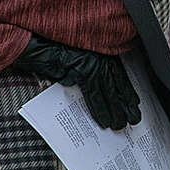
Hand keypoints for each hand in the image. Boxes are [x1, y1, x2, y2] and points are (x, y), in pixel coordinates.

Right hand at [10, 36, 142, 129]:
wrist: (35, 44)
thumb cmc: (50, 51)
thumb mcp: (73, 62)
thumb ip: (85, 73)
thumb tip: (91, 88)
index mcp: (100, 53)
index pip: (119, 75)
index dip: (127, 91)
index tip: (134, 103)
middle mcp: (100, 56)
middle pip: (117, 85)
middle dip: (125, 105)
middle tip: (133, 120)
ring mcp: (94, 62)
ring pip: (108, 92)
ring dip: (114, 111)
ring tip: (119, 125)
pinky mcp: (84, 70)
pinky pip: (94, 95)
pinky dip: (99, 109)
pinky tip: (104, 120)